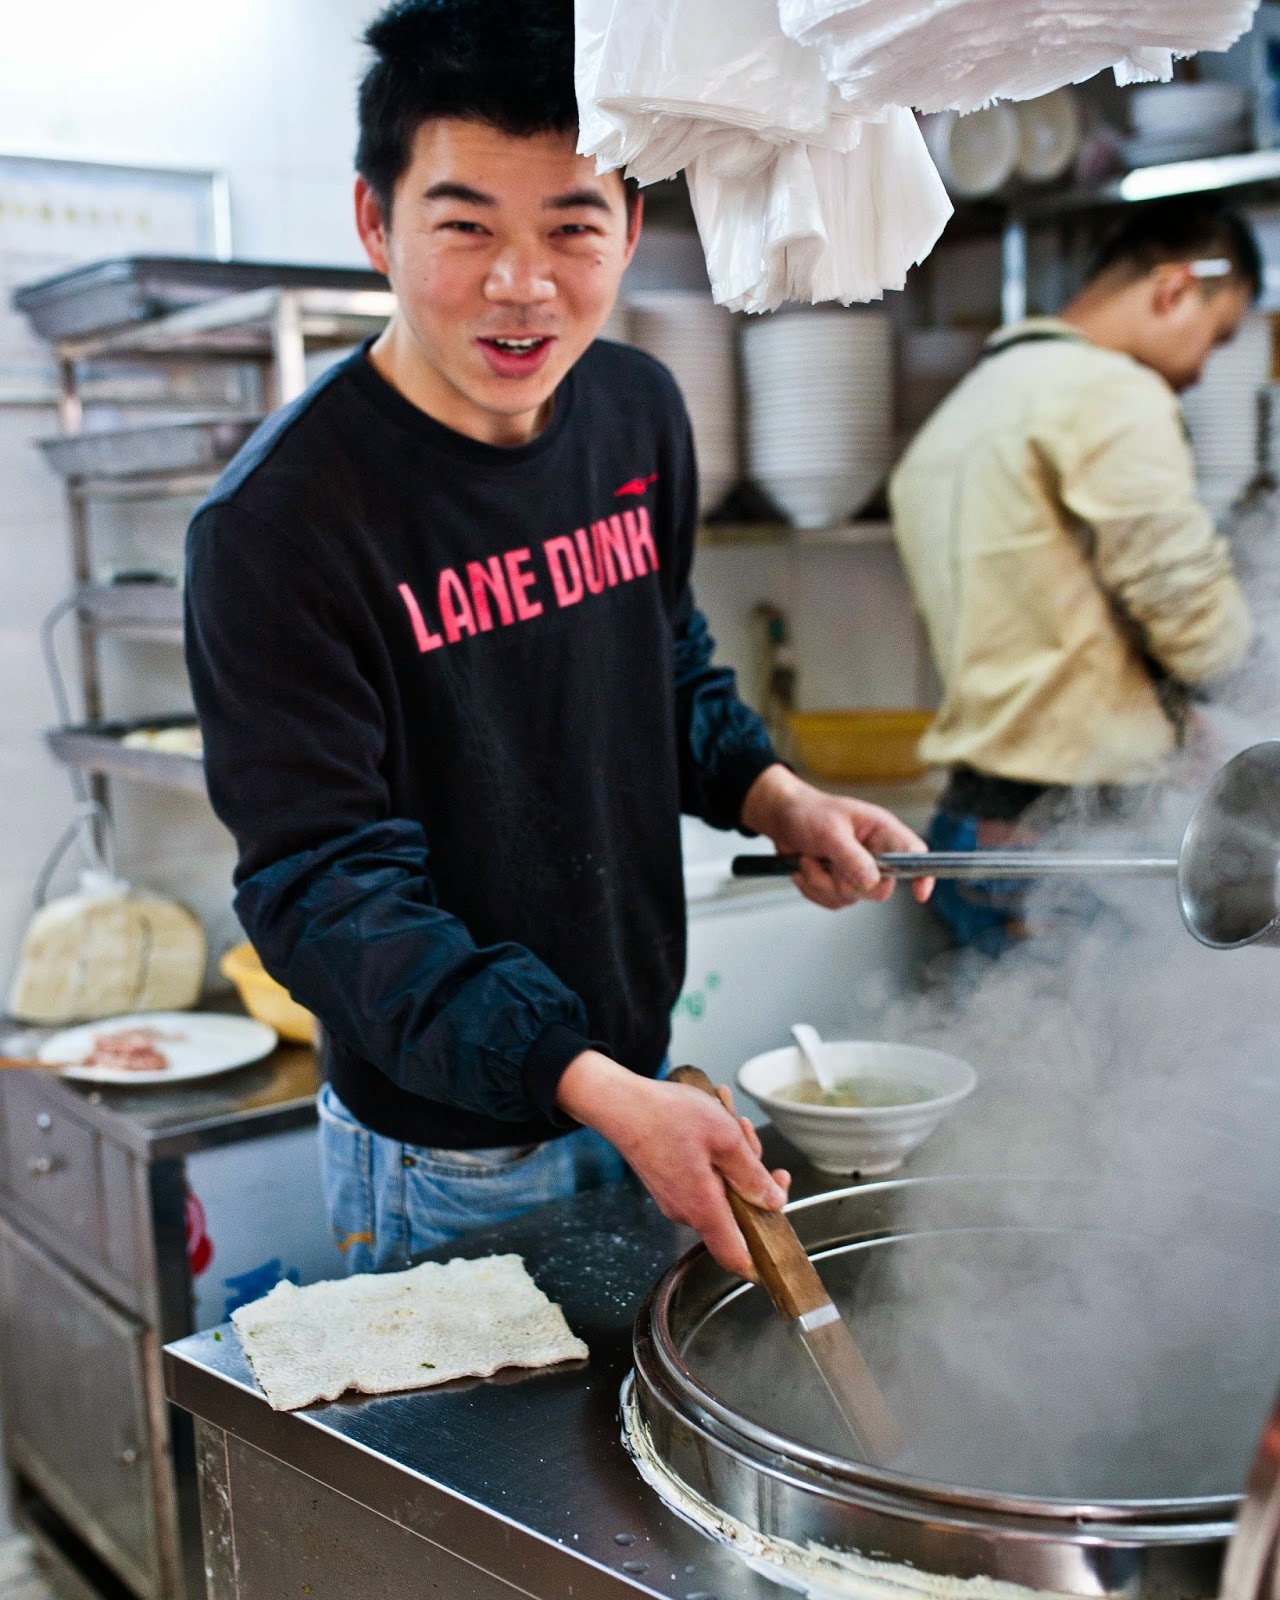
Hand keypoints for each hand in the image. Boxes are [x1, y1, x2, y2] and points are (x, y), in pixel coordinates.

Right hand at [554, 1051, 789, 1278]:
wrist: (618, 1104)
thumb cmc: (667, 1117)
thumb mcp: (725, 1138)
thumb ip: (752, 1174)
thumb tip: (772, 1201)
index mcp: (704, 1209)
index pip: (737, 1259)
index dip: (762, 1261)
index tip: (780, 1239)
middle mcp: (687, 1212)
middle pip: (735, 1211)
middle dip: (750, 1174)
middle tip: (748, 1135)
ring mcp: (674, 1197)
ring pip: (720, 1187)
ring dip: (731, 1155)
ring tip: (726, 1116)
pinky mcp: (667, 1182)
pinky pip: (701, 1176)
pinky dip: (711, 1152)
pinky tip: (710, 1118)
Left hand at [740, 763, 933, 908]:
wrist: (781, 819)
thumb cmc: (808, 813)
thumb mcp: (829, 831)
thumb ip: (851, 856)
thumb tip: (871, 881)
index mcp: (881, 832)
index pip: (914, 854)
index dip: (922, 874)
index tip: (919, 893)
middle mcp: (874, 853)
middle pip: (880, 888)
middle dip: (846, 882)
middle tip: (824, 862)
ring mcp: (857, 871)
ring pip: (852, 897)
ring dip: (822, 883)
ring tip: (808, 859)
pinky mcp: (840, 884)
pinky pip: (833, 902)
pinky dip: (813, 889)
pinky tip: (804, 868)